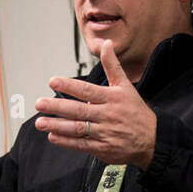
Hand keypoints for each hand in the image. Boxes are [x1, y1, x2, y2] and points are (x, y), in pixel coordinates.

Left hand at [33, 39, 156, 167]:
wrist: (153, 139)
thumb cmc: (136, 112)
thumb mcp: (125, 85)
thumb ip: (112, 65)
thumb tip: (106, 43)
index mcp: (112, 98)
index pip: (87, 90)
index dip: (69, 86)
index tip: (52, 81)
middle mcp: (107, 115)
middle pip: (78, 110)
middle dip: (57, 107)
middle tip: (39, 104)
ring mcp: (104, 133)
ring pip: (78, 128)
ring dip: (57, 126)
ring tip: (40, 122)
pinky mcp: (102, 148)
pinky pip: (81, 145)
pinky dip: (66, 141)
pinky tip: (53, 136)